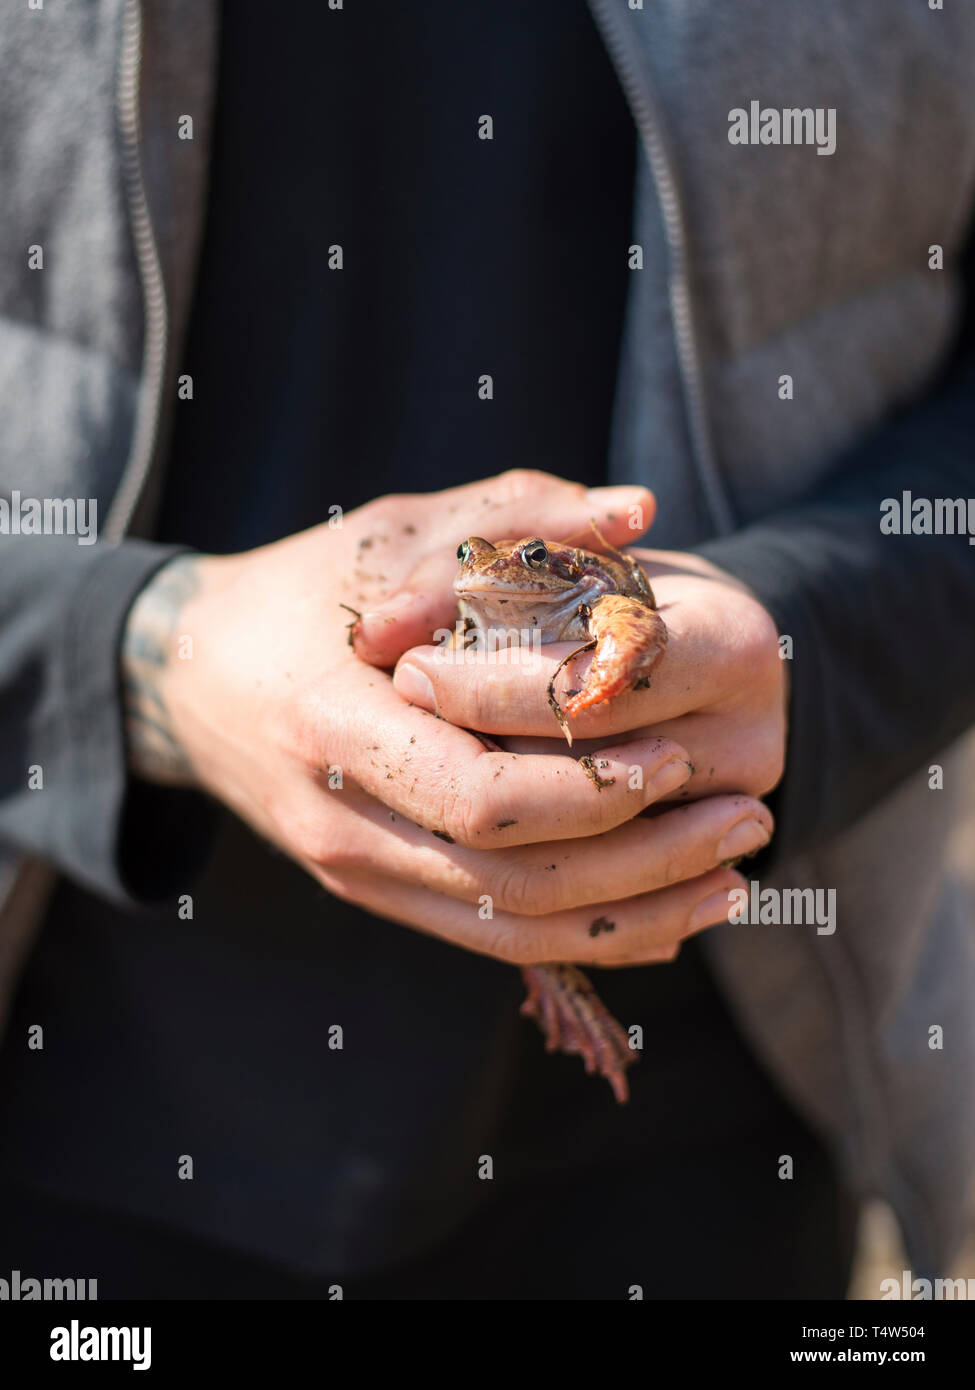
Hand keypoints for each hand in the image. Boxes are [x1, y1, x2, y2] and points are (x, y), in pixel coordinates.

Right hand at [121, 470, 751, 965]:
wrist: (188, 681)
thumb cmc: (299, 591)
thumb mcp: (389, 531)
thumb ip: (513, 518)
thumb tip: (638, 509)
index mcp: (333, 721)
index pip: (480, 793)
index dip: (591, 787)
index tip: (680, 757)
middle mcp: (338, 817)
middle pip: (512, 878)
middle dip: (641, 859)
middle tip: (744, 821)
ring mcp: (351, 869)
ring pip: (512, 929)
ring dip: (633, 913)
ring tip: (731, 883)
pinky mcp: (372, 891)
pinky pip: (490, 940)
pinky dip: (586, 937)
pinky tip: (664, 916)